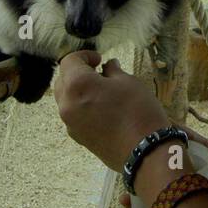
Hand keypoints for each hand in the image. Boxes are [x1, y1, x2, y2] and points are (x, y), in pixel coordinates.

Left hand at [52, 50, 168, 172]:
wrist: (144, 151)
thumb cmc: (138, 110)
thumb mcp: (128, 82)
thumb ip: (113, 71)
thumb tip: (107, 67)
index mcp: (77, 85)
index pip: (69, 62)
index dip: (84, 56)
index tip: (99, 59)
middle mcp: (66, 104)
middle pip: (62, 80)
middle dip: (77, 73)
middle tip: (98, 72)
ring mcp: (70, 123)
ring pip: (66, 99)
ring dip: (78, 91)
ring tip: (101, 92)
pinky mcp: (78, 137)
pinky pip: (73, 115)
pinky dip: (82, 106)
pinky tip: (102, 109)